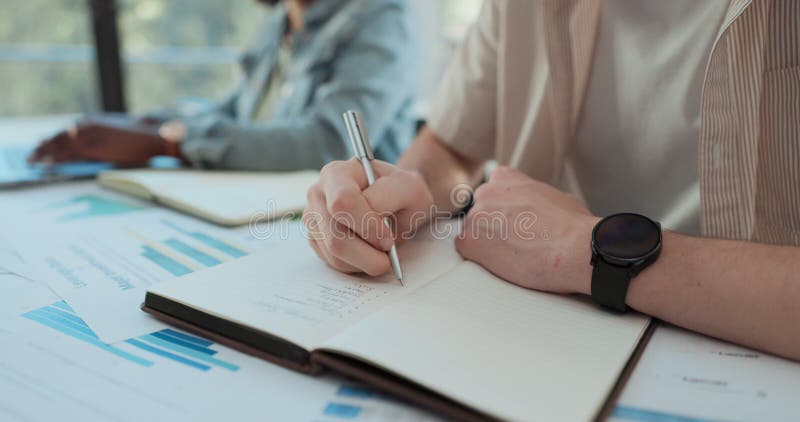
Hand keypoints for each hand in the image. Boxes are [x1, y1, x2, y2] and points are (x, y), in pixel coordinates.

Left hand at [28, 115, 166, 165]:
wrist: (152, 135)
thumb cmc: (139, 138)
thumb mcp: (117, 133)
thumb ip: (103, 137)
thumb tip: (93, 149)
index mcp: (94, 121)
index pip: (68, 131)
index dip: (53, 138)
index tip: (42, 144)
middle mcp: (89, 125)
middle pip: (61, 136)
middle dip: (44, 146)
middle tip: (32, 155)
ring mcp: (91, 136)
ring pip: (61, 144)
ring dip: (45, 153)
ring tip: (33, 160)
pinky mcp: (95, 147)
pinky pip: (70, 154)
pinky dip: (57, 159)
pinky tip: (47, 164)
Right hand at [303, 158, 434, 275]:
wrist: (394, 200)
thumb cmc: (400, 191)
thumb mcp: (407, 186)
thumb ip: (388, 198)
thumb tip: (371, 224)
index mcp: (337, 173)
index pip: (343, 203)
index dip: (369, 227)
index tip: (389, 238)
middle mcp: (318, 194)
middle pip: (335, 236)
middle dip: (367, 253)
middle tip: (388, 251)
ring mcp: (313, 219)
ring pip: (334, 254)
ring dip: (365, 260)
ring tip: (381, 249)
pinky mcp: (315, 240)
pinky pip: (334, 263)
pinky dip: (358, 264)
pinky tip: (369, 250)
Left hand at [456, 166, 599, 294]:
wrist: (573, 248)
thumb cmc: (572, 225)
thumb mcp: (553, 196)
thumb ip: (532, 197)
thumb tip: (534, 207)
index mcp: (504, 177)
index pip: (491, 194)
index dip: (501, 212)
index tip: (512, 223)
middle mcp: (485, 192)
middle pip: (480, 213)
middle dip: (493, 228)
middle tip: (514, 242)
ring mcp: (474, 216)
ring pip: (472, 232)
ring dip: (487, 244)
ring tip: (513, 255)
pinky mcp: (469, 241)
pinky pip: (466, 251)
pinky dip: (480, 259)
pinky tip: (501, 263)